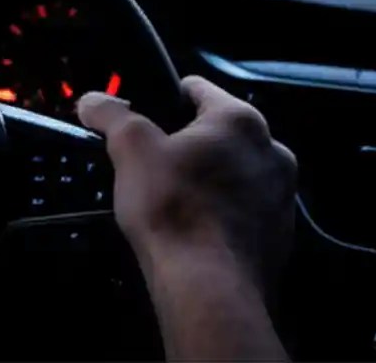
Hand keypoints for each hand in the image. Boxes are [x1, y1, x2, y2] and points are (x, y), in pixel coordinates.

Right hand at [77, 75, 296, 291]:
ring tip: (177, 200)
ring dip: (211, 178)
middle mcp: (273, 151)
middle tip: (156, 163)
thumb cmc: (172, 208)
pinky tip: (198, 228)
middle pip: (221, 133)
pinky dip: (224, 212)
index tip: (147, 113)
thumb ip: (111, 115)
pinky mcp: (281, 233)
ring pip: (237, 171)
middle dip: (190, 143)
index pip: (199, 89)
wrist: (208, 286)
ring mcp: (282, 195)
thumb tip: (93, 99)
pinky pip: (247, 209)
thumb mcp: (130, 150)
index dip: (167, 95)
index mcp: (240, 120)